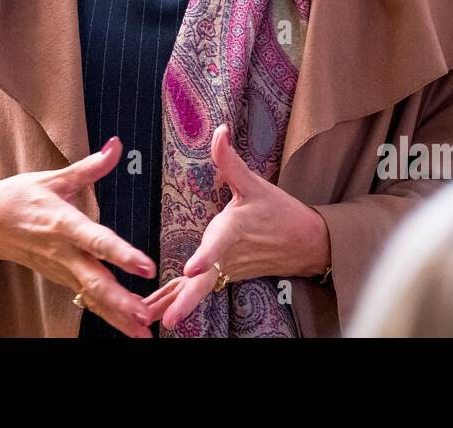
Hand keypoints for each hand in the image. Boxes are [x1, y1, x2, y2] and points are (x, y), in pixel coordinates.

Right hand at [0, 136, 158, 337]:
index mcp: (63, 223)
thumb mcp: (53, 177)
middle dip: (120, 301)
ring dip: (117, 316)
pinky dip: (107, 315)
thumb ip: (89, 167)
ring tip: (143, 333)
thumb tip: (115, 144)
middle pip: (93, 280)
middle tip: (146, 316)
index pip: (95, 240)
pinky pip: (86, 299)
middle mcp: (62, 251)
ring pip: (91, 297)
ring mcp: (60, 269)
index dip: (121, 254)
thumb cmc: (19, 196)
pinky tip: (127, 327)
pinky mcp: (59, 278)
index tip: (146, 267)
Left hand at [144, 124, 330, 330]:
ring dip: (173, 306)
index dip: (206, 256)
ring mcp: (226, 270)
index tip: (193, 269)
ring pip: (198, 292)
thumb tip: (219, 130)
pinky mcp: (223, 276)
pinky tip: (155, 315)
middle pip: (205, 282)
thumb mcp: (256, 183)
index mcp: (234, 230)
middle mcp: (228, 255)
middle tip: (168, 320)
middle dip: (185, 302)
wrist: (306, 243)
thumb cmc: (280, 211)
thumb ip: (230, 161)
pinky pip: (197, 291)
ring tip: (145, 321)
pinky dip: (175, 302)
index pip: (219, 244)